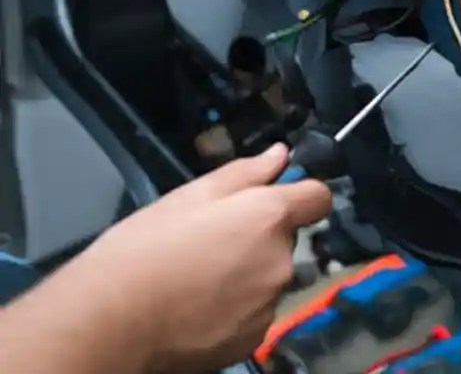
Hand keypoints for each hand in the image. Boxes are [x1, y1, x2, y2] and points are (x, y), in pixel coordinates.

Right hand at [67, 144, 331, 372]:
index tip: (275, 200)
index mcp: (268, 218)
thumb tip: (280, 155)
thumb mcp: (188, 197)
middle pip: (286, 240)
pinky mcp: (255, 336)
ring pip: (270, 277)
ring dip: (248, 274)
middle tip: (211, 243)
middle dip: (259, 238)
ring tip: (199, 279)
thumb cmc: (143, 250)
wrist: (111, 322)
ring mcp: (270, 301)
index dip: (300, 195)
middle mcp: (280, 260)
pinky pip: (256, 312)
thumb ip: (244, 173)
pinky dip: (237, 309)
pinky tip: (199, 308)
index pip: (318, 197)